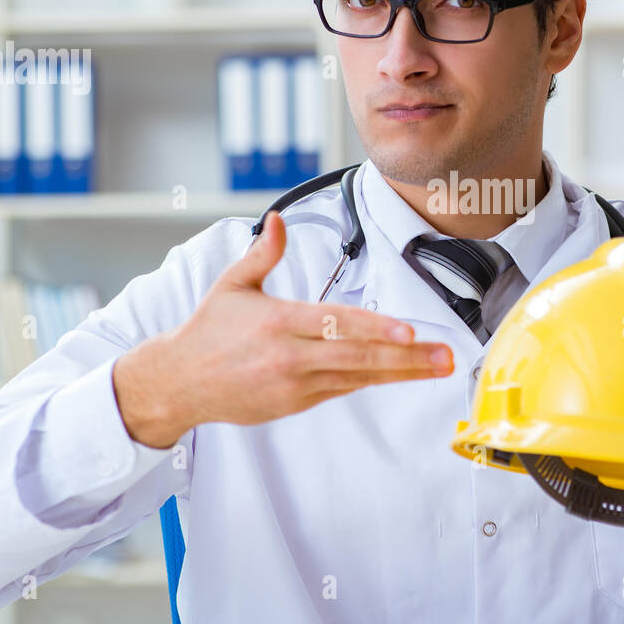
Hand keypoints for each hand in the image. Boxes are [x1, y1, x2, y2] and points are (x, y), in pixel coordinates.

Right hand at [115, 210, 454, 446]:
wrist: (178, 383)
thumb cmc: (208, 330)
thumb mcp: (232, 285)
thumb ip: (263, 252)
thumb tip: (279, 219)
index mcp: (278, 321)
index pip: (337, 324)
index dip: (376, 329)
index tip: (410, 333)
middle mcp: (290, 356)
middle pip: (359, 357)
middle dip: (407, 358)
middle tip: (445, 356)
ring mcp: (295, 385)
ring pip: (358, 377)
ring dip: (401, 373)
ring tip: (438, 367)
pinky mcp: (295, 404)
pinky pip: (342, 388)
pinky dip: (371, 379)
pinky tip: (401, 373)